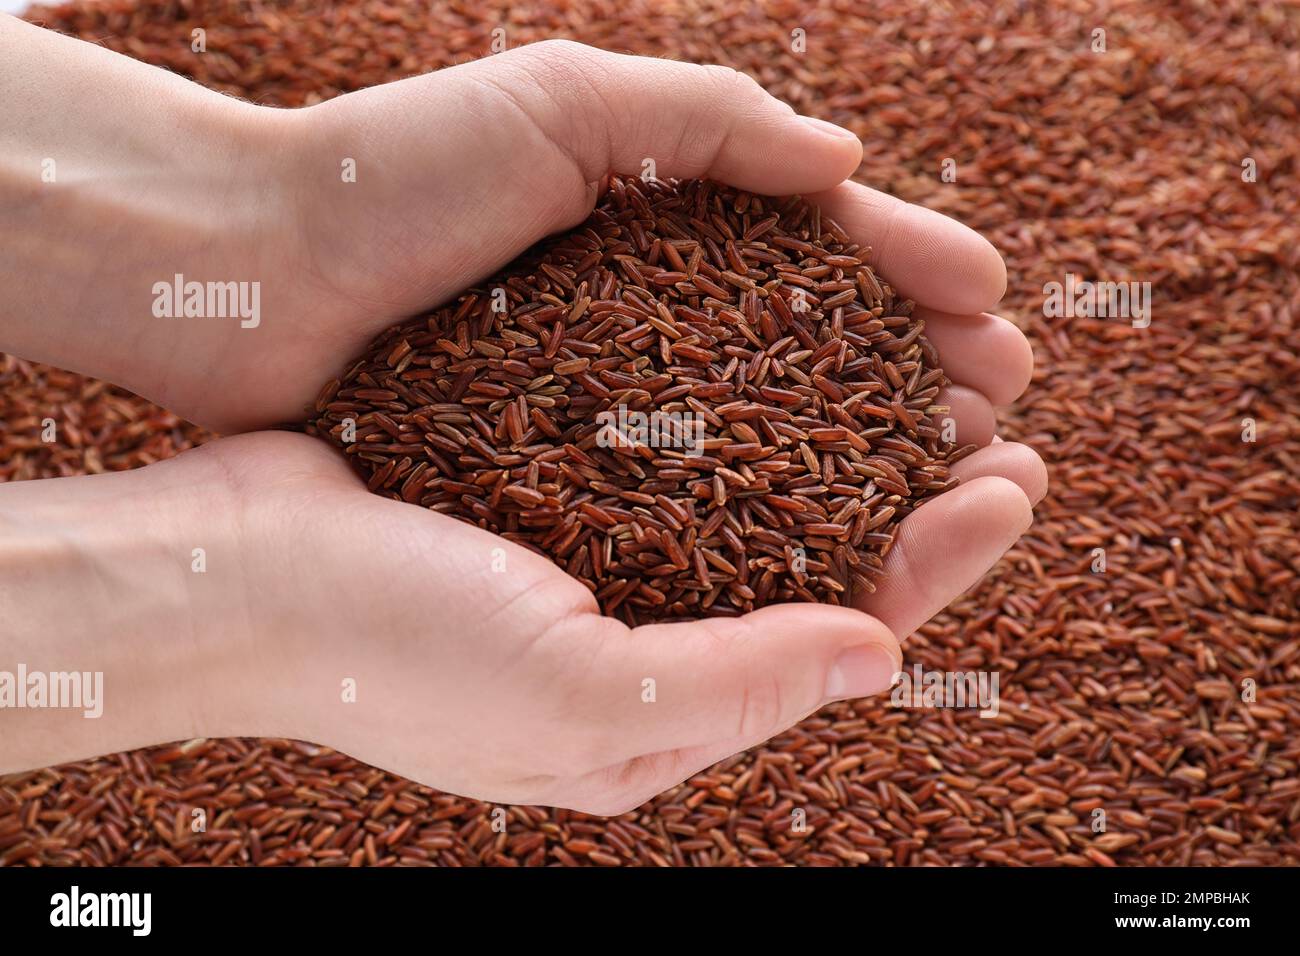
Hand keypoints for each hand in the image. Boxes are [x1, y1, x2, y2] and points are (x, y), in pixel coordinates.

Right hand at [0, 424, 1039, 813]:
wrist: (226, 570)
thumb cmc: (385, 651)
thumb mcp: (579, 699)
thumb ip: (736, 685)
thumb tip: (880, 655)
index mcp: (660, 715)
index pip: (838, 641)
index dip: (934, 566)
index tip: (1011, 484)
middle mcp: (640, 645)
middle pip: (811, 567)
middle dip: (909, 497)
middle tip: (997, 418)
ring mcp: (593, 564)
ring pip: (751, 500)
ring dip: (839, 439)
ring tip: (916, 372)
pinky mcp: (547, 491)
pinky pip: (670, 448)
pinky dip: (739, 404)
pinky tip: (782, 350)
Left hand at [4, 28, 1029, 438]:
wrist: (247, 277)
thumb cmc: (391, 173)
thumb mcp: (564, 100)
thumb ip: (712, 121)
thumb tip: (848, 162)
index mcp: (665, 210)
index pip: (820, 240)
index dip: (913, 268)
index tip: (996, 306)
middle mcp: (652, 307)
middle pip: (817, 338)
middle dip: (918, 362)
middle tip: (1002, 402)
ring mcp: (611, 391)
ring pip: (768, 420)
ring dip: (866, 441)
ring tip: (951, 465)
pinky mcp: (563, 462)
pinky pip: (685, 484)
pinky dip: (762, 501)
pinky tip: (826, 523)